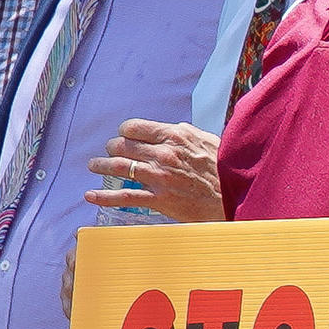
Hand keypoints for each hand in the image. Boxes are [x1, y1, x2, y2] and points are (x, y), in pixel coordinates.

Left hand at [92, 121, 224, 224]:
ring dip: (101, 166)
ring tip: (93, 166)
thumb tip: (170, 131)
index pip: (134, 128)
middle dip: (112, 148)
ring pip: (118, 168)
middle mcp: (163, 154)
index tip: (124, 136)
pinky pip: (124, 197)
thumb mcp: (206, 141)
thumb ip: (184, 134)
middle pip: (122, 146)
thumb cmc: (226, 168)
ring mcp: (159, 177)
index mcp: (174, 135)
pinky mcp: (159, 200)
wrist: (238, 196)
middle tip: (109, 151)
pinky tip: (90, 195)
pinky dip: (103, 196)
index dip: (125, 132)